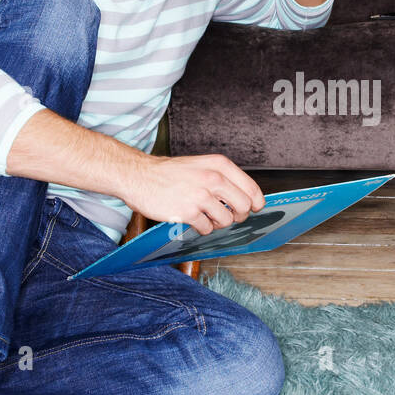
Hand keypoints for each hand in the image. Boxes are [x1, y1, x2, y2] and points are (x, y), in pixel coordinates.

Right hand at [119, 153, 265, 235]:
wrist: (138, 175)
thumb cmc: (169, 173)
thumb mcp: (201, 165)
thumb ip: (223, 178)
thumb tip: (246, 198)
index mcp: (219, 165)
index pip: (252, 189)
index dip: (256, 203)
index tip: (252, 209)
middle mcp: (213, 178)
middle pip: (244, 207)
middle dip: (238, 216)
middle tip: (226, 215)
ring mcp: (200, 196)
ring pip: (226, 221)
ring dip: (218, 223)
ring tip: (205, 216)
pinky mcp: (188, 212)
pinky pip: (207, 229)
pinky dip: (202, 229)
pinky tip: (192, 219)